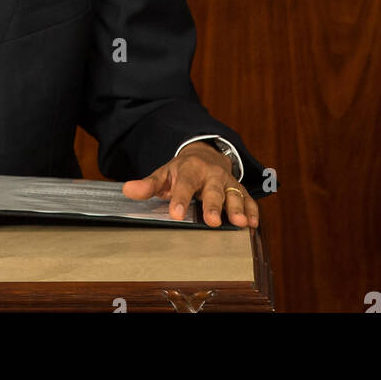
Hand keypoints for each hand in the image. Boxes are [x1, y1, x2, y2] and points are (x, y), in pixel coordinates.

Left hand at [122, 143, 258, 228]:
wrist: (206, 155)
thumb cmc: (183, 170)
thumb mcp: (164, 173)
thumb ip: (148, 184)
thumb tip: (127, 190)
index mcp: (190, 169)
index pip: (184, 184)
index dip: (180, 199)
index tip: (176, 213)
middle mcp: (211, 174)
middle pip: (213, 190)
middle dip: (214, 205)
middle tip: (213, 221)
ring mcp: (227, 181)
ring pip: (234, 194)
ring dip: (238, 208)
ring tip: (241, 222)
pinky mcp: (239, 189)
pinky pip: (248, 199)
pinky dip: (252, 210)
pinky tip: (253, 224)